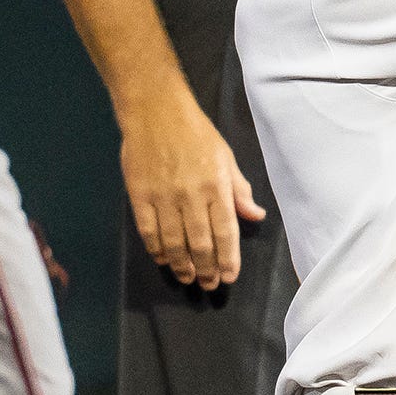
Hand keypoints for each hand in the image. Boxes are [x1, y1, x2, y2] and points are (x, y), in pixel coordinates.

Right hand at [121, 92, 266, 290]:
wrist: (156, 110)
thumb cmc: (196, 132)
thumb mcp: (226, 157)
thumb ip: (239, 190)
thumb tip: (256, 216)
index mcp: (216, 185)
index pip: (226, 232)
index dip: (228, 260)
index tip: (229, 277)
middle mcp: (191, 195)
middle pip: (200, 243)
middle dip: (206, 269)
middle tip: (208, 284)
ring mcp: (163, 196)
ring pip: (173, 243)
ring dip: (182, 265)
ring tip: (187, 277)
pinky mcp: (139, 194)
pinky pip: (148, 231)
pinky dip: (156, 249)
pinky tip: (163, 258)